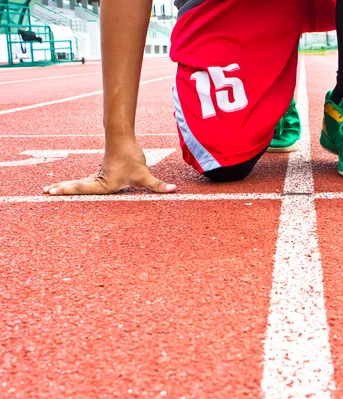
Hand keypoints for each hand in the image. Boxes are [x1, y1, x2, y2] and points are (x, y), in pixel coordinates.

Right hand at [43, 141, 175, 194]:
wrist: (123, 137)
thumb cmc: (131, 156)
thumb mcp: (145, 174)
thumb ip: (158, 185)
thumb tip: (174, 190)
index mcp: (104, 184)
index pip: (82, 189)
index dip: (67, 191)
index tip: (52, 191)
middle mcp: (98, 180)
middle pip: (76, 186)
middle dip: (61, 190)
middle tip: (44, 192)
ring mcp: (98, 175)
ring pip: (79, 183)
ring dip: (65, 186)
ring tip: (48, 190)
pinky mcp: (101, 172)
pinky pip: (85, 181)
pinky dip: (74, 185)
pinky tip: (67, 186)